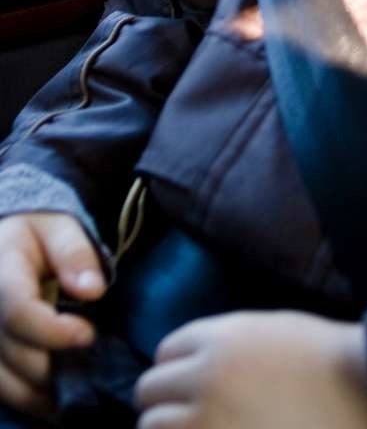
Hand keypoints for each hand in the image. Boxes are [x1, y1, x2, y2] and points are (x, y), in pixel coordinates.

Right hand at [0, 211, 103, 419]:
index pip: (18, 313)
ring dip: (40, 394)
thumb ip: (74, 253)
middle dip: (53, 369)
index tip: (88, 335)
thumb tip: (93, 290)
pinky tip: (56, 404)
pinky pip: (1, 386)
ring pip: (3, 381)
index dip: (53, 332)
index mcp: (0, 273)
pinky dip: (28, 399)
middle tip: (92, 371)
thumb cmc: (36, 233)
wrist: (5, 243)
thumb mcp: (58, 227)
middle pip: (12, 354)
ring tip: (78, 395)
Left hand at [134, 311, 366, 428]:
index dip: (179, 367)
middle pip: (149, 390)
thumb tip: (192, 365)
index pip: (165, 351)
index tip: (190, 383)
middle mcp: (204, 379)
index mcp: (221, 339)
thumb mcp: (273, 331)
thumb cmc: (327, 361)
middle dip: (165, 401)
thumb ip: (227, 344)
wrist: (366, 393)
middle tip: (189, 414)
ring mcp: (207, 424)